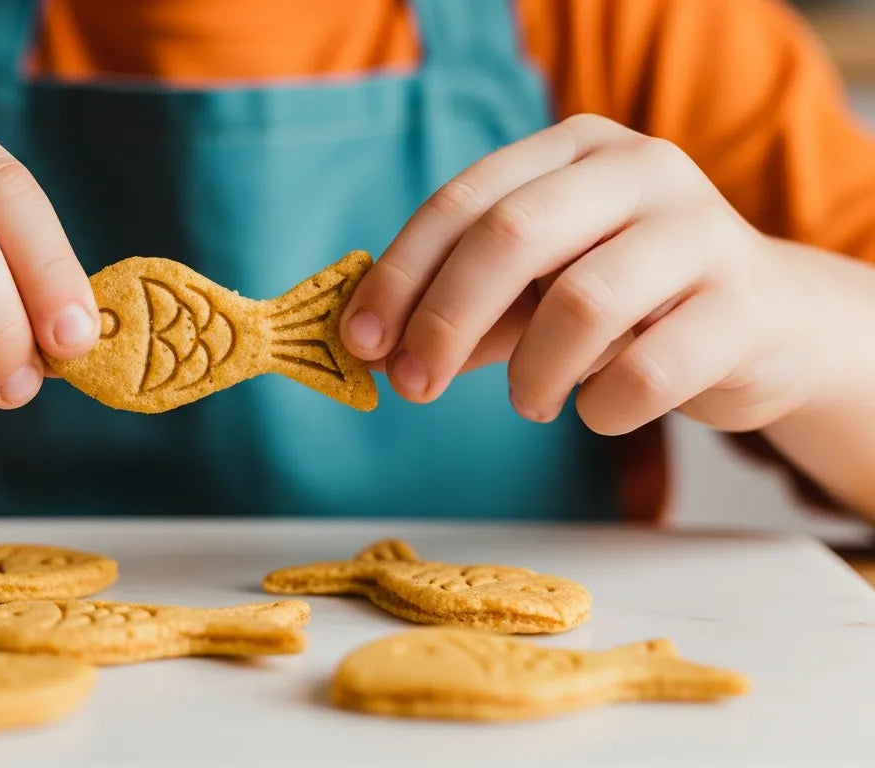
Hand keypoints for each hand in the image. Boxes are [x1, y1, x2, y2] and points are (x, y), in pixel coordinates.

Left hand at [341, 114, 830, 434]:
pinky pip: (648, 370)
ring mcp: (701, 230)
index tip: (361, 342)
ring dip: (530, 373)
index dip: (401, 275)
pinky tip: (597, 410)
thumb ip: (466, 308)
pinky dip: (601, 406)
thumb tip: (376, 351)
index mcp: (575, 149)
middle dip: (445, 321)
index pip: (465, 201)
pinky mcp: (745, 305)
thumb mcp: (540, 288)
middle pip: (514, 237)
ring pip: (581, 303)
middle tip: (414, 386)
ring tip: (528, 401)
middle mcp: (641, 170)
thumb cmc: (632, 301)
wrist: (771, 323)